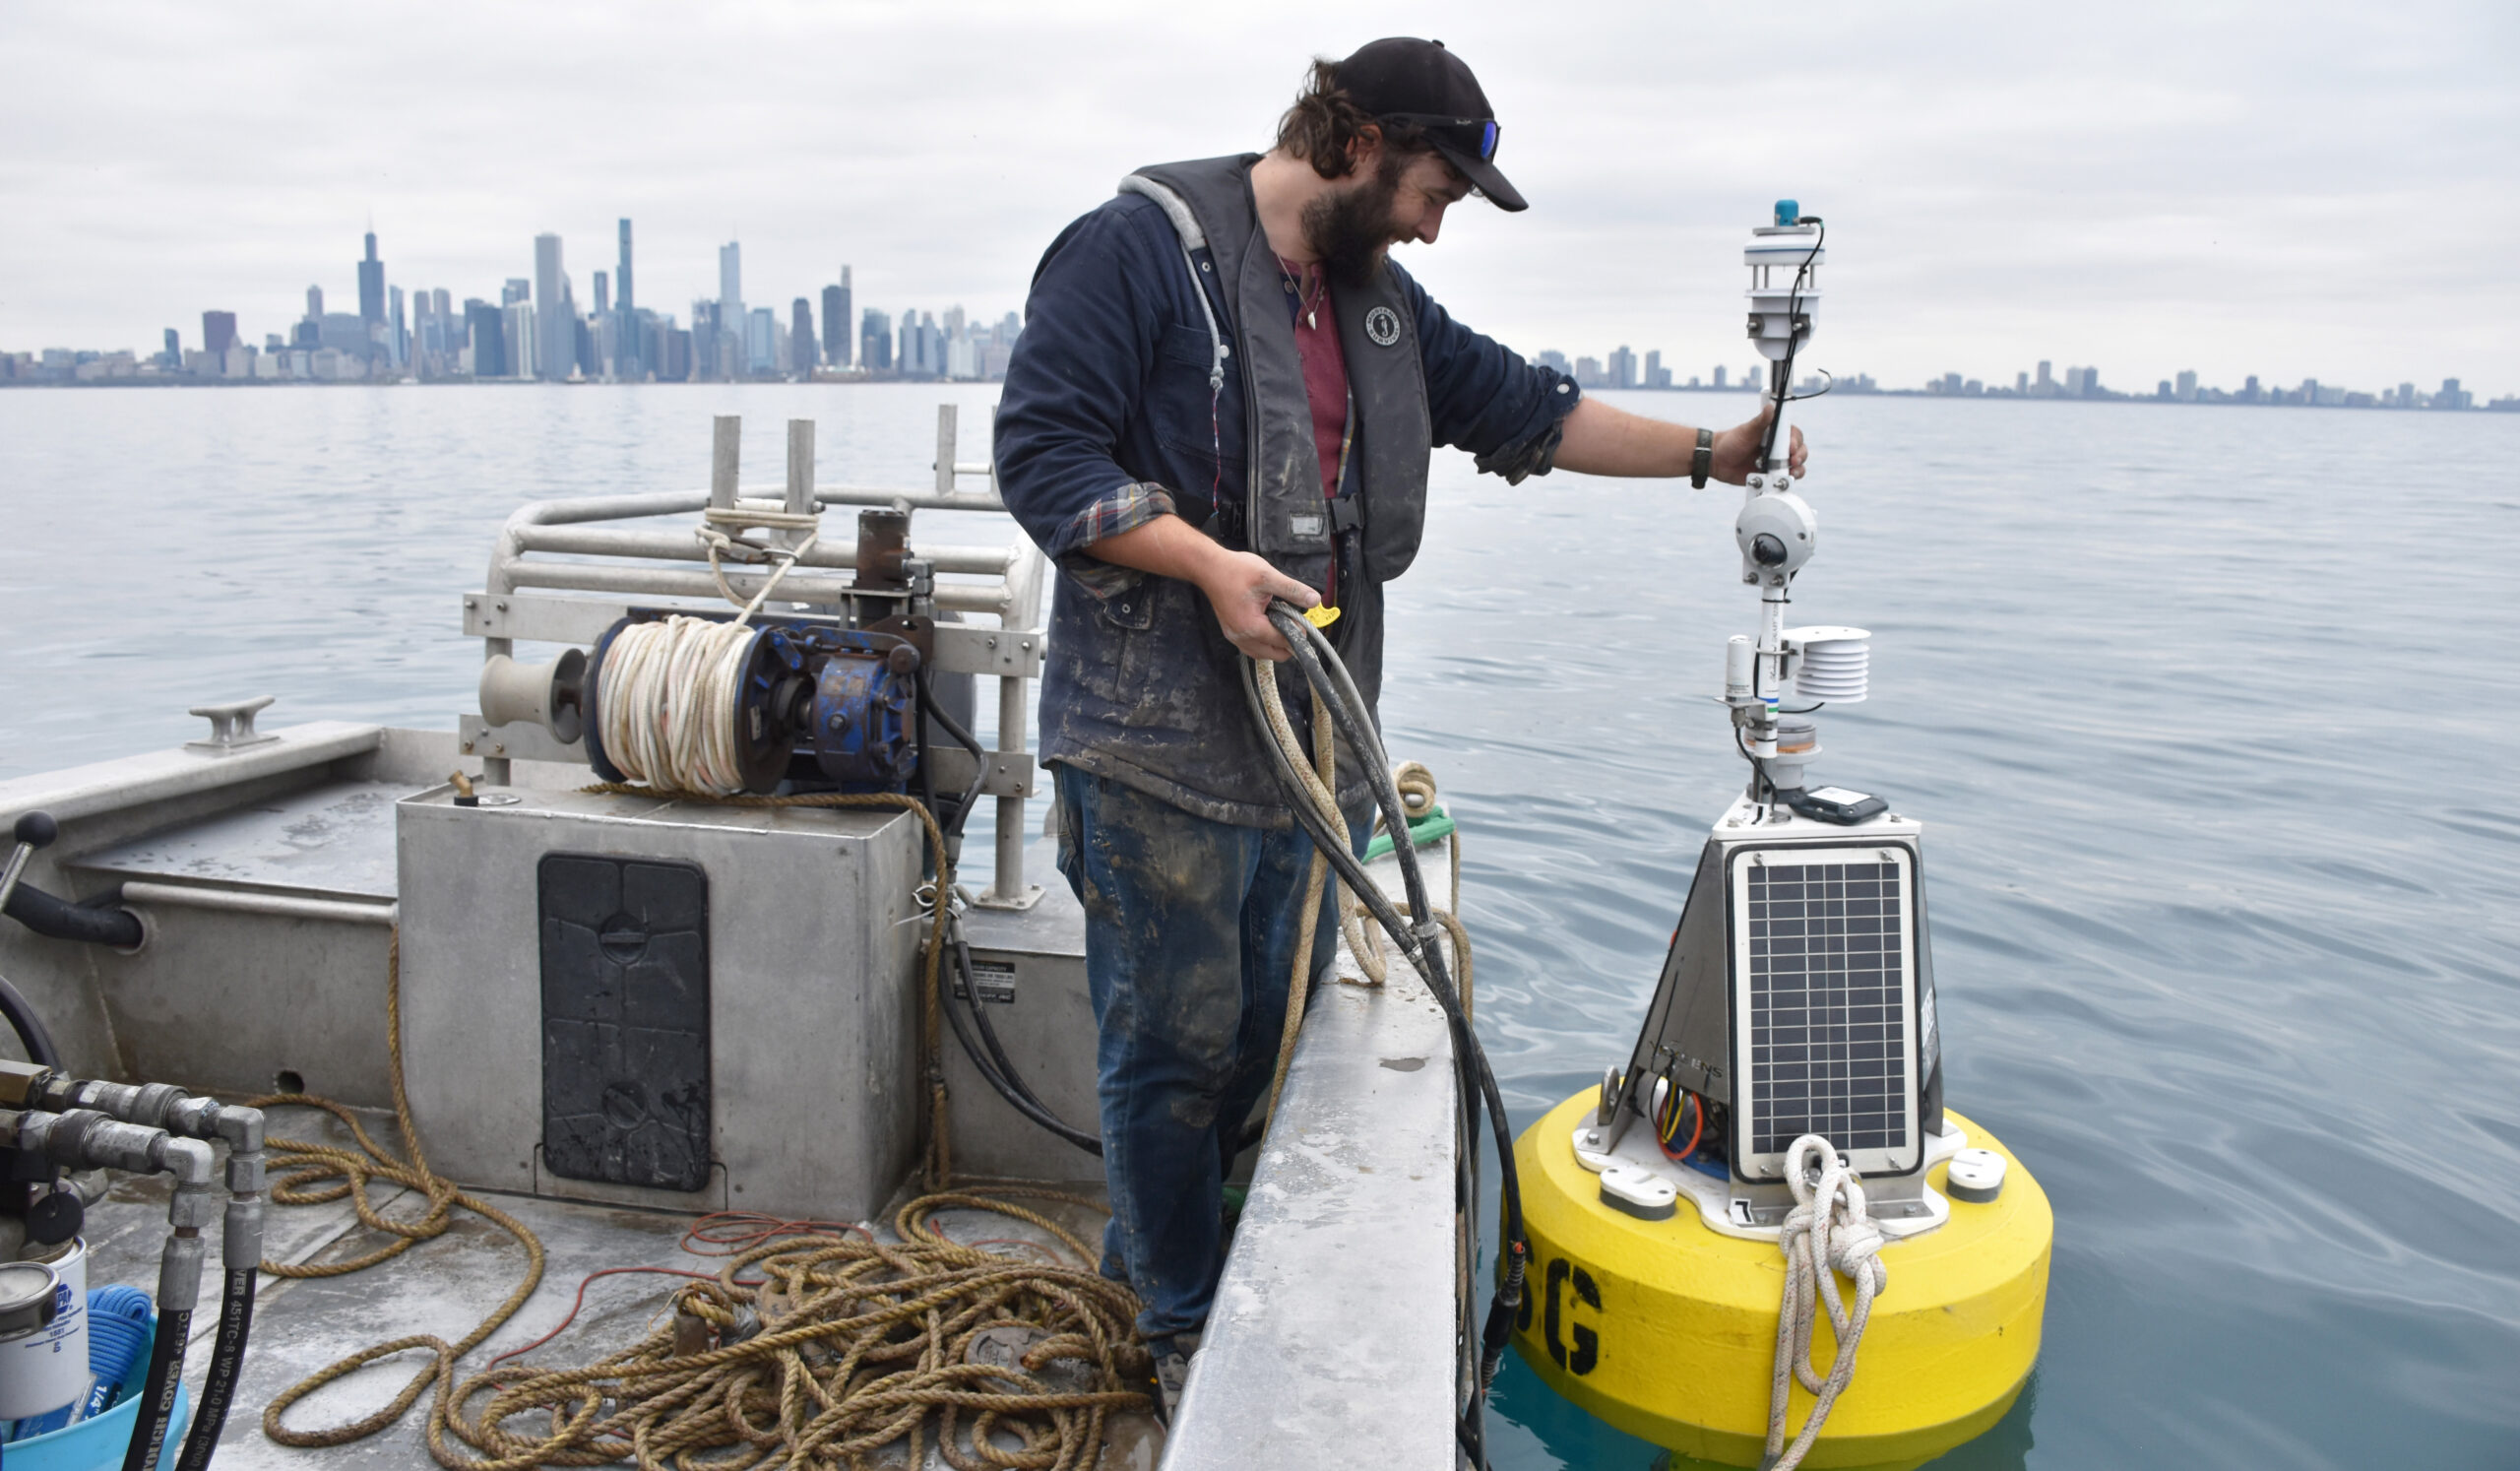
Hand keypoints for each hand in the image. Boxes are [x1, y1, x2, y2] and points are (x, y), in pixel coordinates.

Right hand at [1196, 549, 1318, 661]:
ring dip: (1276, 644)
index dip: (1297, 633)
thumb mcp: (1268, 577)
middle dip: (1288, 643)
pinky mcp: (1230, 632)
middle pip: (1274, 654)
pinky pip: (1252, 647)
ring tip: (1282, 623)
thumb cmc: (1236, 570)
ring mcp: (1233, 637)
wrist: (1208, 567)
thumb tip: (1315, 600)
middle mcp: (1241, 638)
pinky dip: (1264, 641)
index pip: (1283, 642)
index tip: (1303, 620)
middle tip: (1295, 623)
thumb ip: (1292, 590)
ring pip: (1262, 653)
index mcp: (1251, 627)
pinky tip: (1269, 625)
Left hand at [1708, 404, 1808, 483]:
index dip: (1796, 441)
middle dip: (1800, 456)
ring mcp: (1776, 462)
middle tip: (1792, 461)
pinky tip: (1782, 480)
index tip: (1791, 447)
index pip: (1794, 435)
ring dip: (1797, 469)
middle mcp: (1778, 447)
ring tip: (1790, 472)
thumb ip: (1761, 421)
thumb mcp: (1747, 431)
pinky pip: (1784, 479)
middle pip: (1800, 451)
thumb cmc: (1731, 442)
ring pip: (1796, 466)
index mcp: (1775, 434)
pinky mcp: (1771, 475)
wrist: (1717, 462)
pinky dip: (1786, 480)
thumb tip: (1771, 407)